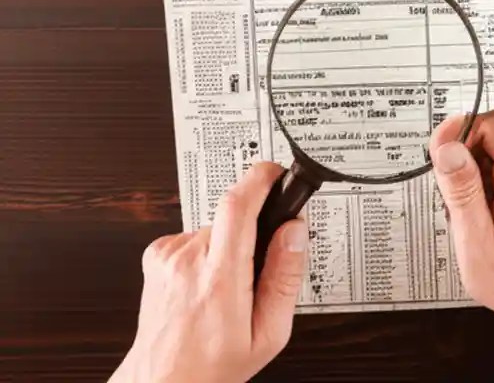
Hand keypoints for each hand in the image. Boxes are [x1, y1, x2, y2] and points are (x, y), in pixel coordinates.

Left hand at [110, 162, 308, 382]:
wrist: (161, 382)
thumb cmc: (213, 365)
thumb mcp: (269, 333)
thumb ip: (286, 277)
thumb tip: (295, 232)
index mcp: (220, 279)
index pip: (237, 207)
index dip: (260, 180)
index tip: (277, 174)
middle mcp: (189, 261)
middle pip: (233, 218)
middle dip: (254, 233)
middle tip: (258, 271)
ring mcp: (168, 257)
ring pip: (216, 229)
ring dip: (229, 248)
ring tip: (228, 289)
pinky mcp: (156, 255)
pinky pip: (195, 238)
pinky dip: (208, 253)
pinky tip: (206, 284)